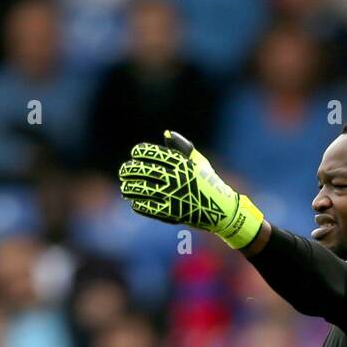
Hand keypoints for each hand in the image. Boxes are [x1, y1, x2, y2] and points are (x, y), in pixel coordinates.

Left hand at [118, 131, 263, 249]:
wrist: (222, 211)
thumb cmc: (210, 184)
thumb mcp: (199, 162)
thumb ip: (183, 147)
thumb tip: (166, 133)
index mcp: (183, 164)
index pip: (156, 154)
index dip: (142, 152)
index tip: (135, 153)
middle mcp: (177, 179)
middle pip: (146, 171)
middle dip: (131, 170)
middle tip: (124, 170)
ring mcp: (174, 196)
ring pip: (144, 190)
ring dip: (131, 188)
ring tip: (125, 186)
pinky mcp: (173, 213)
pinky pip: (150, 208)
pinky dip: (140, 205)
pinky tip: (135, 202)